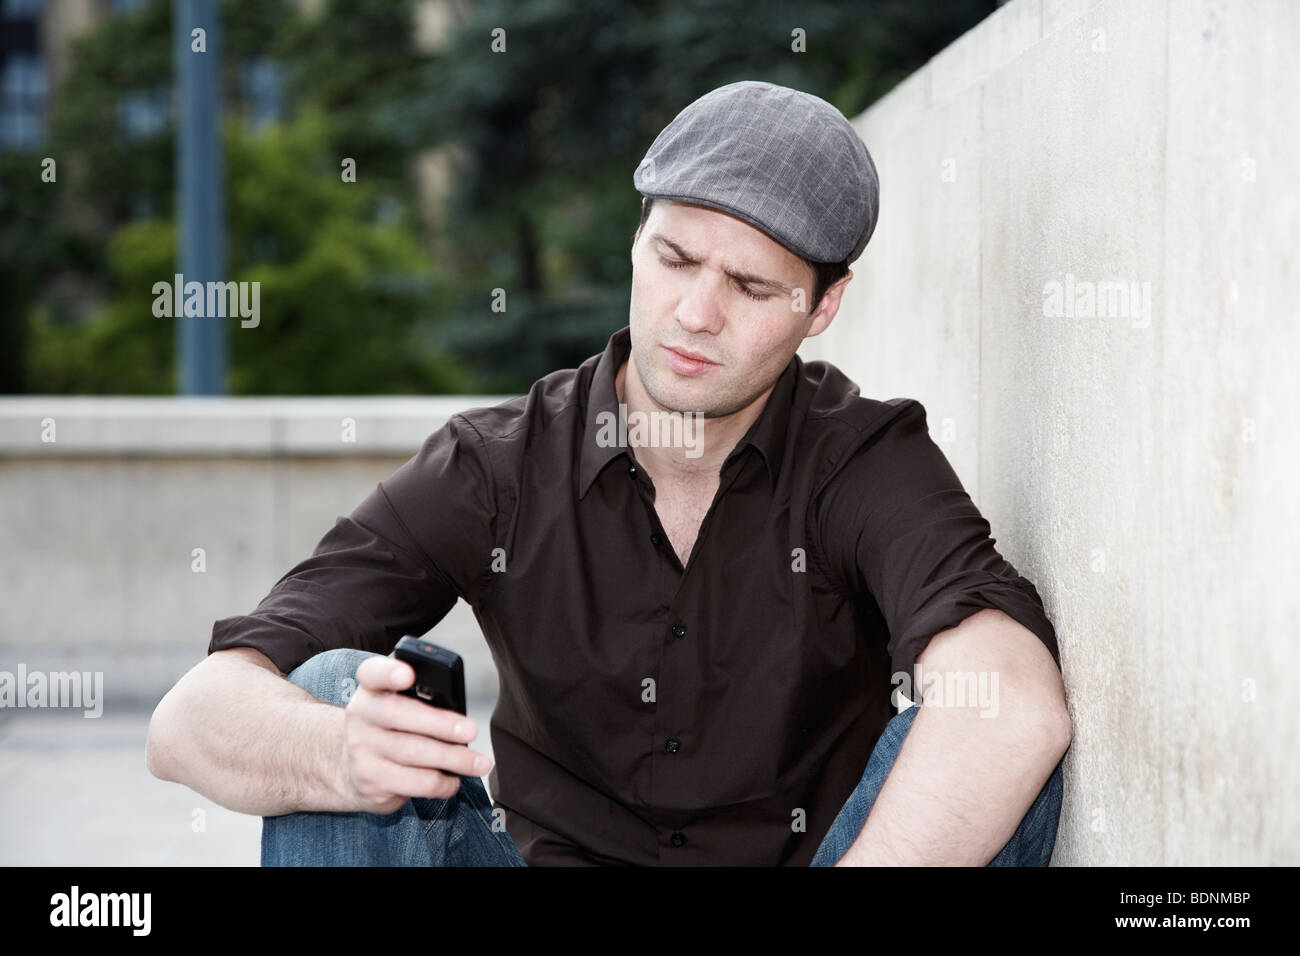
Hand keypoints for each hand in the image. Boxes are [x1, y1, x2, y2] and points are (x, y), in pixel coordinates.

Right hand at [338, 654, 492, 814]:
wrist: (355, 766)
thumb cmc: (394, 726)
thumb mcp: (400, 703)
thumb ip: (423, 696)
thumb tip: (461, 711)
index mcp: (372, 689)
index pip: (373, 673)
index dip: (389, 672)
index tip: (408, 674)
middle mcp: (361, 717)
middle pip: (398, 714)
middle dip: (441, 724)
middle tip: (471, 731)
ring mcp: (362, 751)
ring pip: (413, 753)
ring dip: (454, 759)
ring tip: (480, 762)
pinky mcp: (372, 782)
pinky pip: (415, 783)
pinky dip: (442, 783)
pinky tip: (455, 781)